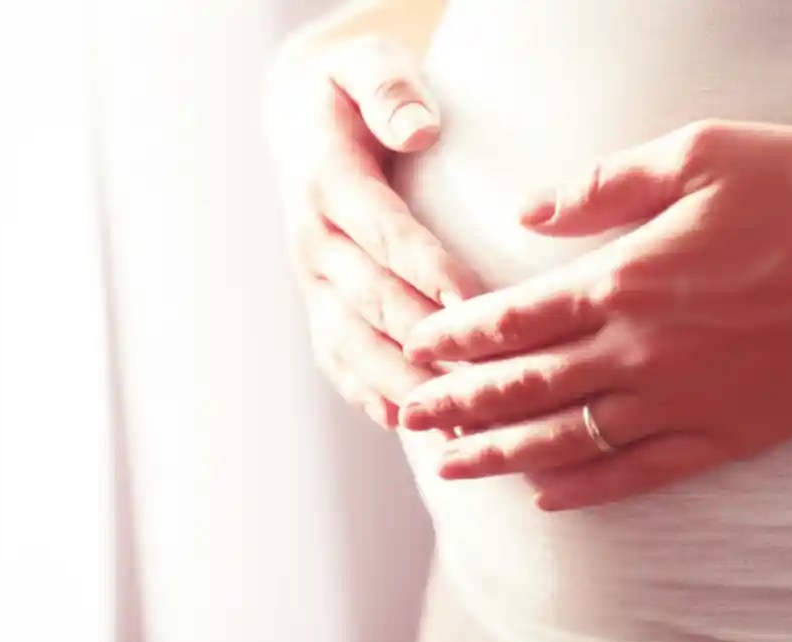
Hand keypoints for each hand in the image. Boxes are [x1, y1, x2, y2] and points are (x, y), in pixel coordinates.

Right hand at [265, 35, 483, 427]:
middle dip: (428, 344)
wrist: (306, 123)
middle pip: (374, 302)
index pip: (384, 233)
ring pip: (356, 346)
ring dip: (405, 386)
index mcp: (326, 180)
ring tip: (455, 421)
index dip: (428, 270)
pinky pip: (341, 362)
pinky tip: (411, 426)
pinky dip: (372, 395)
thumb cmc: (356, 89)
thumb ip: (390, 89)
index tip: (474, 301)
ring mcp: (315, 284)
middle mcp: (314, 241)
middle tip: (485, 379)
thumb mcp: (367, 65)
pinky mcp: (322, 310)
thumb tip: (418, 128)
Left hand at [396, 120, 791, 509]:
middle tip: (406, 419)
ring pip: (571, 438)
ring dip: (503, 453)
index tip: (417, 349)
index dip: (458, 337)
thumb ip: (603, 184)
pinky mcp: (733, 433)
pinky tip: (549, 498)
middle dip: (459, 405)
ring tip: (452, 468)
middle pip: (526, 387)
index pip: (516, 317)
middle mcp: (645, 350)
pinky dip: (590, 489)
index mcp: (629, 278)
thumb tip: (527, 209)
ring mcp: (688, 400)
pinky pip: (643, 473)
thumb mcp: (702, 153)